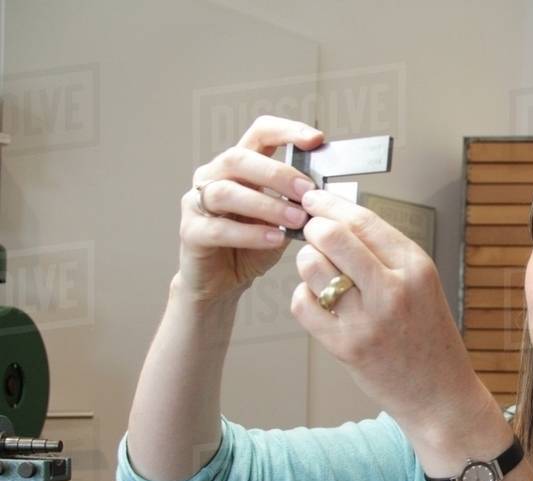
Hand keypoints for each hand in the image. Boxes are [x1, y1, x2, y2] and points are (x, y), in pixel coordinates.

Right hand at [176, 115, 323, 303]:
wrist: (224, 283)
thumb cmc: (253, 248)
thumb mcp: (283, 220)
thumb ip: (297, 202)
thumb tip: (326, 192)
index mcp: (239, 167)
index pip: (259, 133)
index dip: (286, 130)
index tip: (316, 139)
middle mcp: (212, 177)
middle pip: (238, 158)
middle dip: (277, 172)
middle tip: (308, 191)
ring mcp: (197, 203)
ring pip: (226, 191)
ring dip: (267, 204)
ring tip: (297, 220)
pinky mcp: (190, 232)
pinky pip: (219, 228)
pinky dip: (251, 234)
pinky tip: (275, 239)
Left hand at [290, 190, 493, 432]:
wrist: (441, 393)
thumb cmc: (429, 339)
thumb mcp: (422, 286)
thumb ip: (387, 255)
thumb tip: (340, 220)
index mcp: (416, 267)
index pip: (362, 220)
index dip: (329, 205)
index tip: (312, 200)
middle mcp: (394, 289)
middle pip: (332, 236)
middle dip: (313, 230)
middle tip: (311, 236)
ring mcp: (369, 319)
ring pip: (313, 267)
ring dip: (307, 264)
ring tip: (319, 274)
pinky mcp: (347, 346)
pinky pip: (303, 304)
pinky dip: (303, 298)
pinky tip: (318, 302)